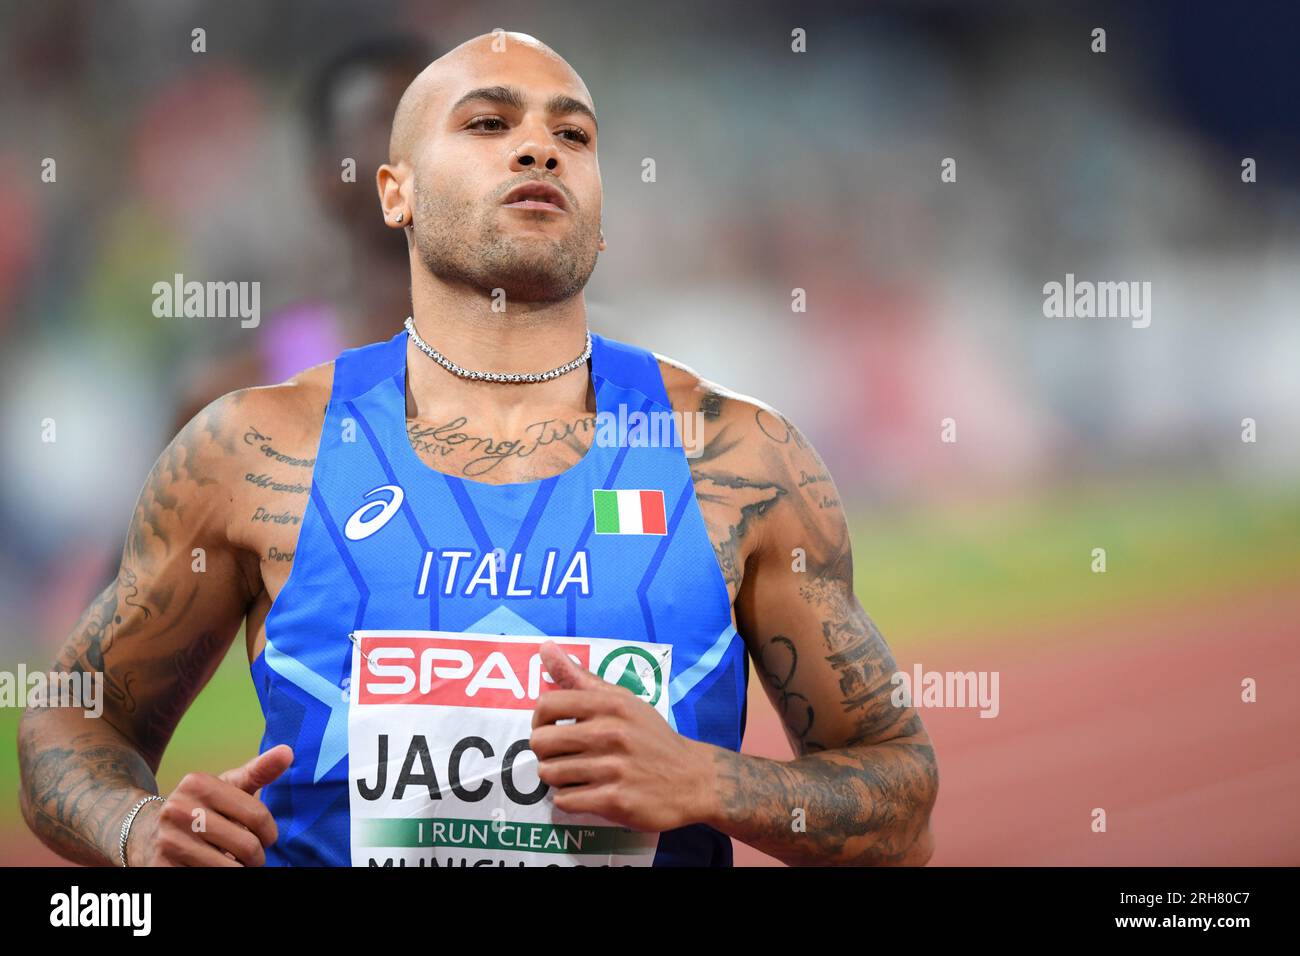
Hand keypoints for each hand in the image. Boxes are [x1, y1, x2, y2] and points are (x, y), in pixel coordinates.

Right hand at [126, 744, 292, 866]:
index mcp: (198, 784)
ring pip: (229, 869)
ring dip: (240, 870)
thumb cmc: (200, 807)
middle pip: (246, 845)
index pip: (257, 816)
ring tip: (237, 863)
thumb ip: (259, 771)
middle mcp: (179, 809)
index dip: (269, 832)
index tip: (267, 837)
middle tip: (254, 857)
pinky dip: (218, 876)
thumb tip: (288, 751)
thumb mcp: (227, 786)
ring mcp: (168, 840)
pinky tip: (213, 867)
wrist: (145, 831)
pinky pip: (206, 878)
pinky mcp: (161, 868)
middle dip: (257, 856)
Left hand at [530, 641, 713, 831]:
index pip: (547, 704)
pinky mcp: (616, 800)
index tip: (551, 728)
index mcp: (611, 705)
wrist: (693, 779)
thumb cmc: (652, 737)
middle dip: (545, 752)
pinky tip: (587, 792)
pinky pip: (565, 801)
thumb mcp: (623, 701)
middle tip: (561, 755)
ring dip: (557, 778)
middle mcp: (611, 733)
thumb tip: (544, 648)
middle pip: (541, 742)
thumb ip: (581, 678)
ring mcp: (614, 768)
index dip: (539, 720)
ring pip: (550, 774)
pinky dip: (570, 800)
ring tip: (576, 775)